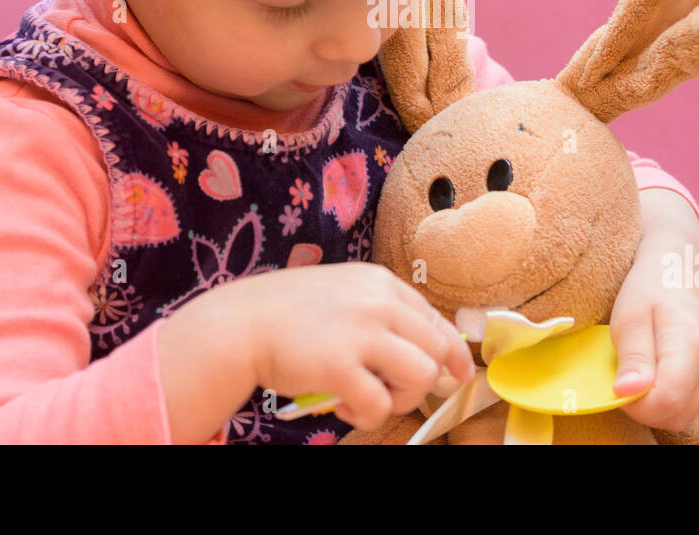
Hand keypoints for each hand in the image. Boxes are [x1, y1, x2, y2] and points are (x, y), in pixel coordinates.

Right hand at [226, 262, 474, 430]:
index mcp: (380, 282)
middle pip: (436, 349)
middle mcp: (378, 303)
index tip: (458, 372)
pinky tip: (342, 406)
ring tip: (367, 398)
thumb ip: (379, 310)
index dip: (452, 351)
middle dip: (423, 380)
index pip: (435, 318)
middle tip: (392, 392)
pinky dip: (367, 415)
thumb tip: (418, 345)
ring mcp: (362, 333)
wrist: (240, 323)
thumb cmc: (286, 312)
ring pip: (421, 377)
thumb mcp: (342, 292)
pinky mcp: (341, 367)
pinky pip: (381, 405)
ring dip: (399, 399)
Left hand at [609, 187, 698, 431]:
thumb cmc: (649, 286)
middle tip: (625, 375)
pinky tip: (656, 369)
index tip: (617, 384)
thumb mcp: (629, 316)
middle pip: (677, 414)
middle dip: (645, 407)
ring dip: (657, 404)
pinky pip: (690, 403)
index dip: (636, 404)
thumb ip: (632, 356)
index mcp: (693, 343)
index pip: (666, 400)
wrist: (678, 265)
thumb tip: (627, 393)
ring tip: (641, 368)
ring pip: (684, 413)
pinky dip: (670, 397)